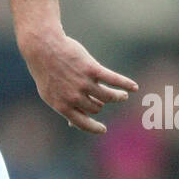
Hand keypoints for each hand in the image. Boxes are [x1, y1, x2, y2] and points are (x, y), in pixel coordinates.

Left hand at [22, 32, 137, 133]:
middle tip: (102, 97)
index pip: (83, 123)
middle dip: (100, 104)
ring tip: (123, 96)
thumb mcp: (50, 95)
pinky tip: (134, 87)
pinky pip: (114, 80)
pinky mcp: (92, 69)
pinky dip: (126, 84)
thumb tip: (72, 124)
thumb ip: (64, 108)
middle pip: (97, 107)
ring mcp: (83, 84)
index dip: (94, 128)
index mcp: (62, 106)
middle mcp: (74, 97)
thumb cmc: (46, 72)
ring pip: (108, 97)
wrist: (44, 49)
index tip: (103, 130)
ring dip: (118, 97)